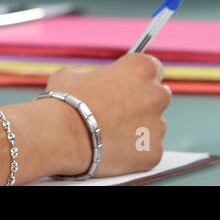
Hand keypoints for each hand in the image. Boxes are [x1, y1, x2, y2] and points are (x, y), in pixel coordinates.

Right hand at [43, 53, 169, 176]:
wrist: (61, 136)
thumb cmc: (66, 102)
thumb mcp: (75, 73)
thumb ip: (95, 74)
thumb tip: (97, 81)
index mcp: (141, 68)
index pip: (153, 68)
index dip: (138, 78)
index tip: (128, 85)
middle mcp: (156, 94)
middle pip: (158, 96)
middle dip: (142, 103)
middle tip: (118, 111)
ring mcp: (157, 125)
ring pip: (154, 125)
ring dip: (139, 127)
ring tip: (111, 133)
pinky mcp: (153, 152)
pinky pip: (148, 150)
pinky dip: (135, 151)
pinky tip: (114, 148)